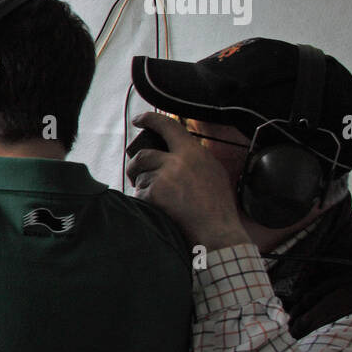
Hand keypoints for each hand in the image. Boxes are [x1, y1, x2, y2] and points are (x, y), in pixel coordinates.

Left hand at [126, 112, 251, 250]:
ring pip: (140, 177)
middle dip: (135, 167)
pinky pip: (139, 195)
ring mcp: (164, 177)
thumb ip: (193, 159)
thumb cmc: (217, 208)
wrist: (216, 232)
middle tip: (135, 176)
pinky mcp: (154, 194)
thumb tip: (174, 152)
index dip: (150, 119)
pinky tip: (160, 212)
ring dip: (143, 188)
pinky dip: (144, 204)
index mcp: (194, 152)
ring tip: (161, 202)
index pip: (168, 126)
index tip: (140, 119)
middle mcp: (178, 161)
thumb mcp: (213, 173)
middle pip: (142, 155)